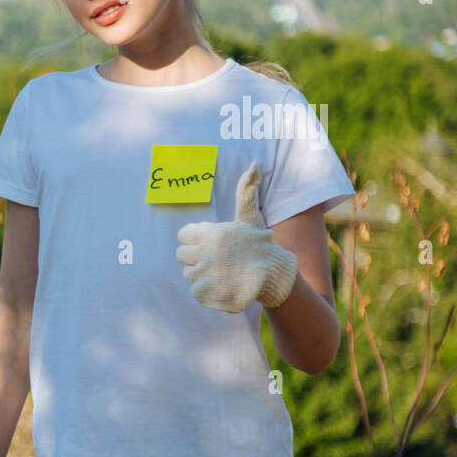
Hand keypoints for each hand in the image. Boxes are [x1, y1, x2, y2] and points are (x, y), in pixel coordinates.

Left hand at [175, 161, 298, 313]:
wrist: (274, 276)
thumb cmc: (258, 244)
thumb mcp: (250, 217)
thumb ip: (246, 191)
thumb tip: (254, 163)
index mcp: (212, 233)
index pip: (184, 235)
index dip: (194, 240)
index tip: (210, 243)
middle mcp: (207, 253)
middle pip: (182, 255)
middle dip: (197, 257)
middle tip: (218, 259)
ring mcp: (206, 274)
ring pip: (188, 274)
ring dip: (203, 274)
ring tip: (223, 272)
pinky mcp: (206, 294)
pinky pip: (194, 291)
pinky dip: (206, 291)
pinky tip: (222, 286)